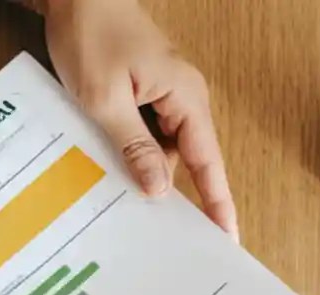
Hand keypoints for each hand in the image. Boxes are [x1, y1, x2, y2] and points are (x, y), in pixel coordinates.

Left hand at [42, 0, 238, 236]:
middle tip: (154, 235)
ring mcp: (163, 94)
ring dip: (138, 167)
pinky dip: (128, 149)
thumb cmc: (91, 33)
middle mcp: (182, 97)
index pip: (209, 161)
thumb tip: (159, 189)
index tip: (228, 237)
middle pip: (182, 160)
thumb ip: (134, 146)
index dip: (218, 202)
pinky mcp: (144, 93)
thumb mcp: (105, 99)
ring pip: (159, 148)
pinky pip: (143, 133)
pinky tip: (106, 162)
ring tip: (113, 191)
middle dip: (167, 192)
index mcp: (185, 97)